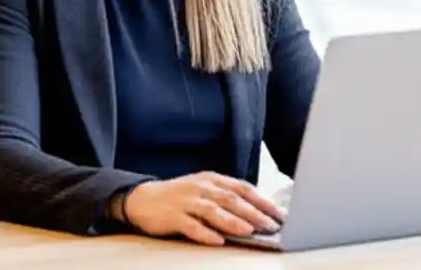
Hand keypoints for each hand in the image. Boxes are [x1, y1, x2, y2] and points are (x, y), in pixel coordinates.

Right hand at [122, 172, 283, 245]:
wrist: (142, 199)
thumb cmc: (180, 197)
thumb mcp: (204, 190)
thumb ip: (226, 198)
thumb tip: (256, 214)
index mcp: (212, 179)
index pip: (242, 188)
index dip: (261, 201)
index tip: (278, 214)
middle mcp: (201, 187)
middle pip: (231, 199)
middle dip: (253, 213)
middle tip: (270, 226)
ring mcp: (186, 201)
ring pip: (213, 211)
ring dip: (232, 222)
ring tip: (249, 232)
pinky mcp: (173, 216)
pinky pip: (191, 226)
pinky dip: (205, 233)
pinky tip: (217, 241)